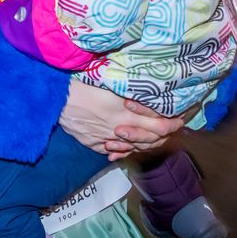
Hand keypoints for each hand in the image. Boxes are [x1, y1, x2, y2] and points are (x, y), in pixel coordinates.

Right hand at [58, 79, 182, 159]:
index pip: (159, 127)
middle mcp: (119, 131)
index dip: (172, 125)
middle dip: (162, 135)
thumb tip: (154, 103)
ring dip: (142, 141)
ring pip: (131, 147)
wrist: (56, 100)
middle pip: (148, 140)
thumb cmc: (84, 87)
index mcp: (126, 115)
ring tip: (149, 134)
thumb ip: (134, 97)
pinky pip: (112, 150)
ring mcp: (105, 140)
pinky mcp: (92, 144)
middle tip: (170, 126)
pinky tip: (122, 142)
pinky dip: (121, 147)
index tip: (180, 120)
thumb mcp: (113, 88)